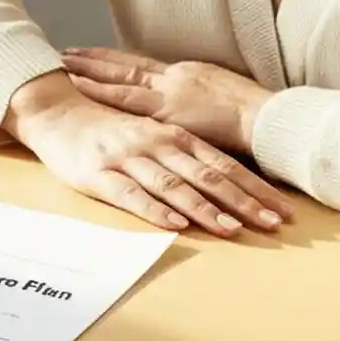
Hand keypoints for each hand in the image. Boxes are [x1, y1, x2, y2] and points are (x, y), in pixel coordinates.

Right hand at [6, 75, 294, 236]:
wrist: (57, 111)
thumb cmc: (108, 127)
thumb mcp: (152, 133)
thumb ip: (182, 153)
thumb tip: (223, 180)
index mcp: (173, 135)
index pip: (223, 164)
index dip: (254, 188)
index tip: (282, 210)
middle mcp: (156, 144)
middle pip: (207, 176)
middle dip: (243, 202)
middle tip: (272, 225)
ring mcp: (129, 159)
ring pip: (173, 186)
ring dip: (205, 209)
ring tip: (232, 229)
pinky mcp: (102, 175)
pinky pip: (132, 196)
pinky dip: (155, 210)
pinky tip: (175, 225)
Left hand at [61, 47, 273, 154]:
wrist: (271, 118)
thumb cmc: (257, 114)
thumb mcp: (225, 97)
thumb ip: (201, 98)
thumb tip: (190, 103)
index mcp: (187, 74)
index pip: (142, 65)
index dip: (115, 60)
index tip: (91, 54)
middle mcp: (174, 78)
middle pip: (125, 67)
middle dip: (94, 61)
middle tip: (64, 53)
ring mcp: (170, 94)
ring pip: (120, 81)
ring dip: (90, 74)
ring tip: (62, 66)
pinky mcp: (169, 112)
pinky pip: (126, 102)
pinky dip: (102, 95)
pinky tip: (81, 91)